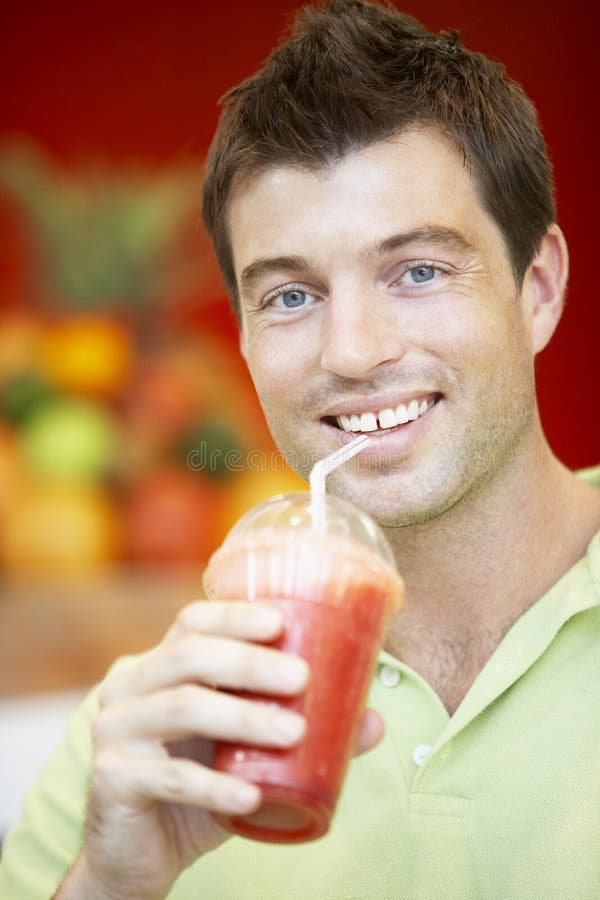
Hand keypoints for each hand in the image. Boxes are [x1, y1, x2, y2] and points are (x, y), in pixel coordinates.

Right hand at [57, 600, 382, 899]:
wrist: (140, 856)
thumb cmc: (198, 790)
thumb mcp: (248, 757)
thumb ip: (303, 735)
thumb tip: (375, 721)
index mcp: (161, 668)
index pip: (193, 623)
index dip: (234, 616)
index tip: (281, 622)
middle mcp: (131, 687)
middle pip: (189, 656)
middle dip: (249, 662)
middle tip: (300, 679)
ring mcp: (115, 731)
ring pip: (181, 707)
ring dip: (243, 717)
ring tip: (294, 732)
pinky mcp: (112, 778)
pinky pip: (169, 777)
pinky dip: (214, 785)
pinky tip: (251, 797)